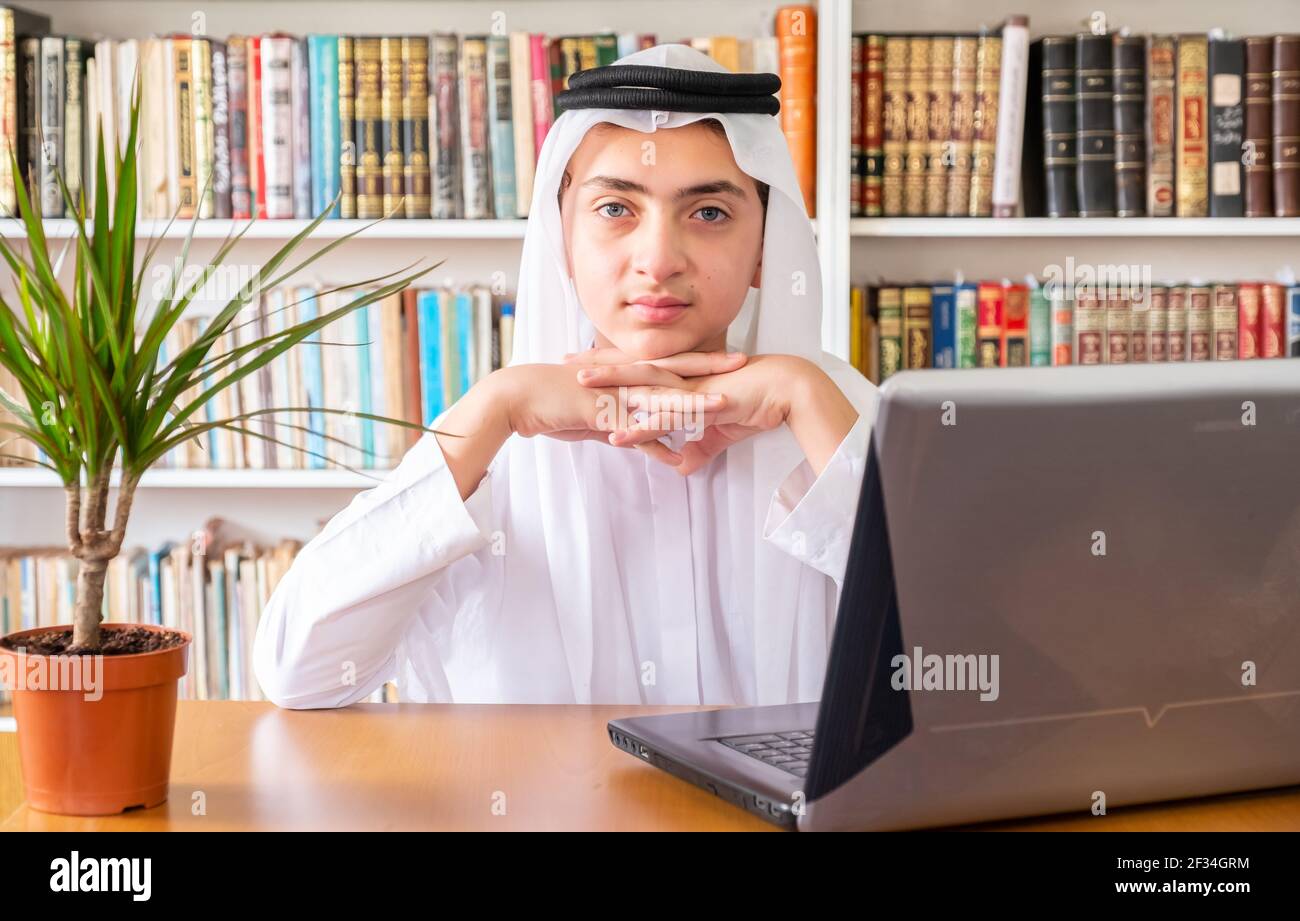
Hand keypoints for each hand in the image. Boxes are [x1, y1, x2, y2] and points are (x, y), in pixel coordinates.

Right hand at [494, 361, 730, 463]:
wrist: (519, 398)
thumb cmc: (554, 403)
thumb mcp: (595, 414)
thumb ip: (622, 426)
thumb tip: (643, 441)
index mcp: (624, 371)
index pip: (669, 361)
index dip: (701, 358)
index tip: (730, 355)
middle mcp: (622, 377)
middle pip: (673, 371)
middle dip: (709, 367)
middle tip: (744, 363)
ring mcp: (612, 393)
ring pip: (658, 397)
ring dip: (690, 403)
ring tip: (721, 407)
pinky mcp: (599, 412)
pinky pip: (632, 431)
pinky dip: (655, 446)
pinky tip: (677, 459)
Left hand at [575, 353, 805, 473]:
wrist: (788, 392)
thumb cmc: (758, 404)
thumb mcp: (722, 432)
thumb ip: (699, 446)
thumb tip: (682, 465)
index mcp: (685, 378)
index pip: (641, 368)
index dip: (612, 364)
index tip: (584, 361)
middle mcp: (683, 378)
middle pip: (633, 368)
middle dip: (598, 365)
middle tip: (564, 361)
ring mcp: (692, 390)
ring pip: (644, 386)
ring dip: (611, 387)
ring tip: (579, 387)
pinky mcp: (704, 407)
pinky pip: (667, 419)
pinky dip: (641, 429)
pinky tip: (618, 437)